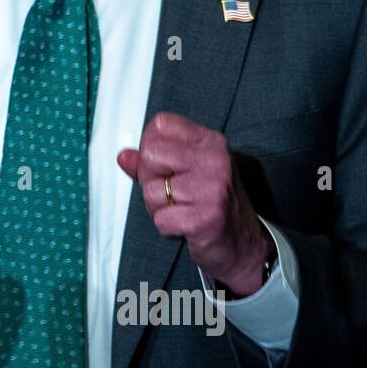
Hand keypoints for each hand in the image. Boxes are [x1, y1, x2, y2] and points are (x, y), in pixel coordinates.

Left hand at [116, 111, 273, 296]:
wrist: (242, 243)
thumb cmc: (210, 203)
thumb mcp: (186, 173)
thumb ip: (152, 163)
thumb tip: (124, 156)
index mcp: (209, 141)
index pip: (161, 124)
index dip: (150, 145)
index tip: (163, 165)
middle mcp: (214, 159)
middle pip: (150, 155)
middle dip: (150, 179)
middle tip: (172, 193)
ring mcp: (212, 187)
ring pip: (151, 190)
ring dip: (159, 207)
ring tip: (182, 210)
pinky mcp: (206, 216)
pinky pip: (161, 219)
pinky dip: (168, 227)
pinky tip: (186, 225)